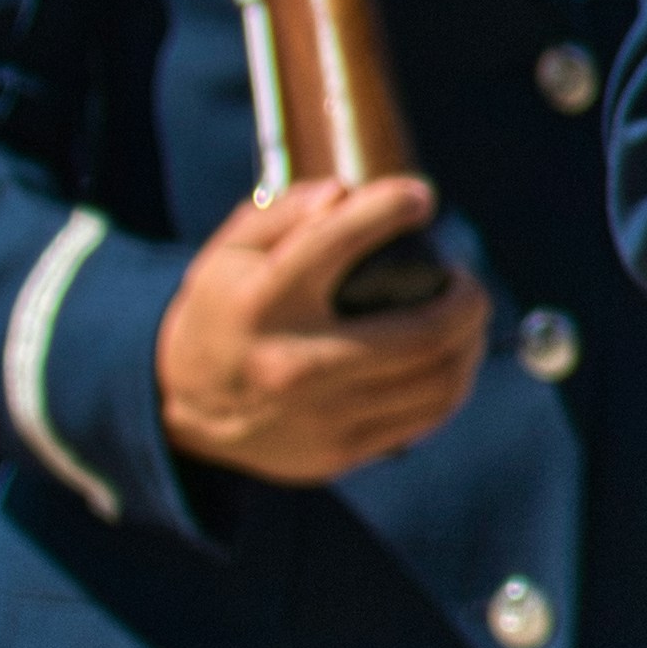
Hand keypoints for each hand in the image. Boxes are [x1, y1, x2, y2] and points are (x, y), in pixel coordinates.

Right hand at [153, 177, 487, 486]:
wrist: (176, 404)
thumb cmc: (223, 309)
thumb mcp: (229, 251)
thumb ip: (284, 212)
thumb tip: (345, 193)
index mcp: (263, 303)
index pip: (338, 241)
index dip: (394, 207)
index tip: (421, 198)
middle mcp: (292, 363)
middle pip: (423, 333)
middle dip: (467, 299)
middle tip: (467, 281)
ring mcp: (317, 417)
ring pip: (438, 382)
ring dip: (470, 343)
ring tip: (465, 318)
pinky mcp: (334, 453)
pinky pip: (424, 418)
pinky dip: (452, 382)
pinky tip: (448, 358)